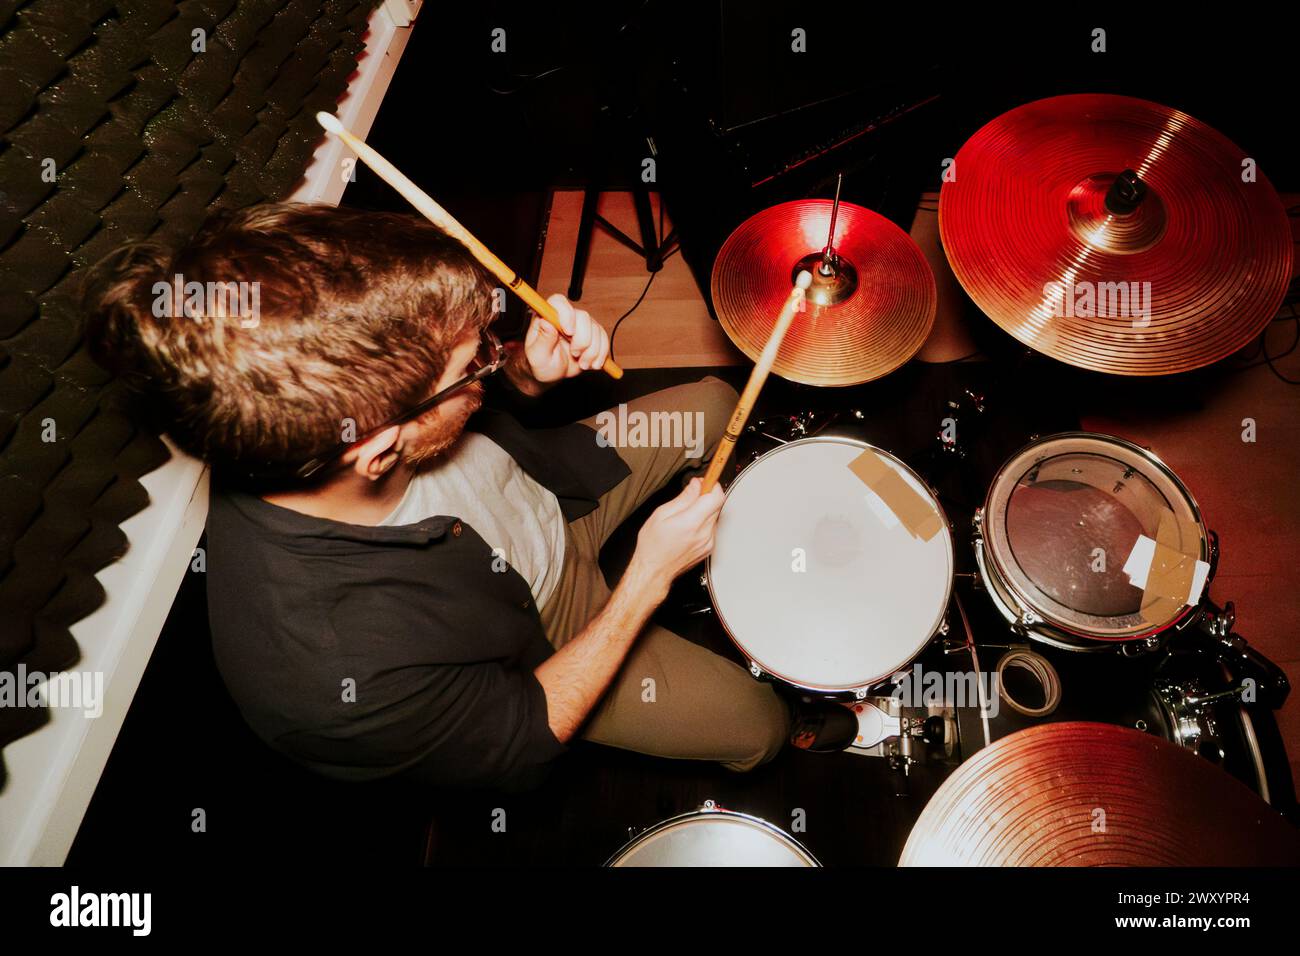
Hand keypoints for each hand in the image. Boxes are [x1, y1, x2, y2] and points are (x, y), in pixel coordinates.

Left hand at [523, 294, 610, 383]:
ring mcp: (581, 325)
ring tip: (582, 364)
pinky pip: (604, 339)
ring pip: (596, 329)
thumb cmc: (541, 362)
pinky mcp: (593, 334)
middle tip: (575, 354)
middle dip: (582, 340)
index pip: (558, 302)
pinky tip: (593, 363)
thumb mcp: (537, 356)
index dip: (567, 314)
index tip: (569, 332)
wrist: (553, 372)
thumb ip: (543, 339)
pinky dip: (601, 354)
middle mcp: (566, 317)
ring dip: (592, 351)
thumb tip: (546, 322)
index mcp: (548, 317)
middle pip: (583, 317)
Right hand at [629, 477, 725, 594]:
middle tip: (693, 493)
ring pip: (714, 515)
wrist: (654, 570)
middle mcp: (704, 533)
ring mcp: (708, 542)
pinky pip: (711, 527)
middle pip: (717, 504)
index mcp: (691, 522)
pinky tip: (689, 526)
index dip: (712, 484)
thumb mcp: (661, 514)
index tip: (707, 479)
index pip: (716, 496)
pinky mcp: (709, 547)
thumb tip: (695, 485)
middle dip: (707, 495)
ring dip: (704, 509)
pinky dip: (704, 522)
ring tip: (686, 514)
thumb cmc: (653, 546)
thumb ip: (683, 498)